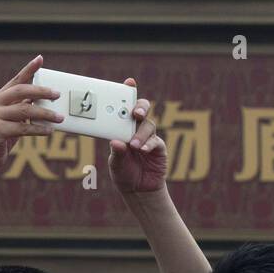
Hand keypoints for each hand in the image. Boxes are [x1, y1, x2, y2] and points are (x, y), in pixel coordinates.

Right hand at [0, 54, 62, 174]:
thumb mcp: (10, 120)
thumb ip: (21, 109)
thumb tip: (42, 100)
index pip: (16, 80)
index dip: (28, 69)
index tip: (40, 59)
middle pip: (21, 91)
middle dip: (42, 91)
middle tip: (57, 94)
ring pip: (26, 110)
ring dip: (46, 114)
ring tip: (59, 118)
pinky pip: (24, 128)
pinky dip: (39, 129)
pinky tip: (49, 130)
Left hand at [107, 80, 168, 194]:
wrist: (138, 190)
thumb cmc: (124, 173)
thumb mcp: (115, 164)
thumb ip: (117, 153)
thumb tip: (115, 142)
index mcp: (122, 128)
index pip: (125, 107)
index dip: (128, 92)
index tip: (129, 82)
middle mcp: (136, 129)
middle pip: (142, 110)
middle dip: (140, 107)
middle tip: (136, 113)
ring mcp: (148, 137)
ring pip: (148, 126)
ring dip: (140, 134)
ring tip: (134, 145)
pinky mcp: (158, 148)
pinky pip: (155, 141)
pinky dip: (149, 144)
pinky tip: (143, 149)